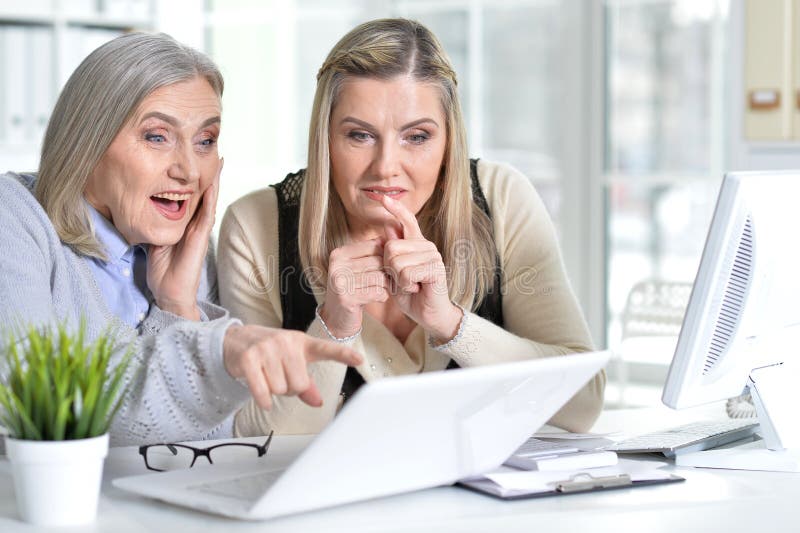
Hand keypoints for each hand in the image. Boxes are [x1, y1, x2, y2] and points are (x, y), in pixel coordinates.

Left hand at [147, 158, 221, 318]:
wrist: (170, 293)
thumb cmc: (162, 271)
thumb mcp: (153, 241)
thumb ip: (153, 225)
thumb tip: (140, 211)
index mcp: (184, 225)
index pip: (190, 197)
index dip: (193, 179)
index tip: (194, 160)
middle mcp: (194, 225)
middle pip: (204, 194)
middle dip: (208, 174)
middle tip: (213, 152)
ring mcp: (199, 230)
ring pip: (209, 200)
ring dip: (214, 181)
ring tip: (219, 161)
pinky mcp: (200, 237)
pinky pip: (207, 213)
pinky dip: (211, 197)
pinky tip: (212, 183)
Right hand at [223, 324, 362, 408]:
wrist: (236, 340)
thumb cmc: (270, 353)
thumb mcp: (291, 363)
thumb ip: (307, 383)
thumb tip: (318, 402)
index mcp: (302, 343)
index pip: (326, 349)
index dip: (343, 356)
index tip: (359, 360)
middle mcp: (286, 342)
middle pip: (300, 384)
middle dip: (290, 389)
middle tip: (279, 378)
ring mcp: (267, 348)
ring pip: (281, 389)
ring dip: (274, 391)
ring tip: (267, 377)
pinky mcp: (250, 358)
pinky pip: (263, 391)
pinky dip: (264, 400)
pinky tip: (262, 397)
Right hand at [319, 238, 388, 337]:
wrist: (337, 318)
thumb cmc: (353, 288)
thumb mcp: (358, 266)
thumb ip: (373, 250)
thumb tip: (395, 229)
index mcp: (339, 253)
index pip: (375, 245)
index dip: (387, 257)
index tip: (389, 268)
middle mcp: (337, 265)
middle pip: (378, 261)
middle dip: (389, 272)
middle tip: (391, 281)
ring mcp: (340, 282)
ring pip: (380, 277)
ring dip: (387, 285)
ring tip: (384, 289)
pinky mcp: (347, 298)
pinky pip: (378, 292)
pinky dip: (383, 296)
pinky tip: (378, 297)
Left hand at [380, 194, 461, 342]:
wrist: (430, 315)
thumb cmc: (412, 295)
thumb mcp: (396, 273)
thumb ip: (392, 252)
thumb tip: (387, 225)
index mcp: (417, 244)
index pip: (407, 220)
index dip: (396, 209)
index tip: (383, 198)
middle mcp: (426, 246)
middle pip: (390, 247)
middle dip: (389, 269)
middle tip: (403, 280)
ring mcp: (433, 256)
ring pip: (396, 261)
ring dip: (398, 280)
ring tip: (411, 285)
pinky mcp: (436, 269)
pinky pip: (407, 273)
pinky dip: (406, 285)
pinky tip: (417, 289)